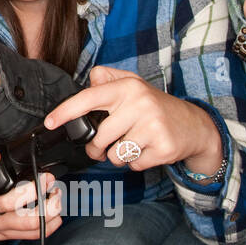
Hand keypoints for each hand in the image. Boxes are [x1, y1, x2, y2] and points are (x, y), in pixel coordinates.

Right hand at [0, 148, 62, 244]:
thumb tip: (25, 158)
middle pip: (9, 202)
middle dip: (34, 190)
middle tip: (46, 178)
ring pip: (26, 221)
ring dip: (48, 208)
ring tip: (56, 195)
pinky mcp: (8, 234)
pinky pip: (32, 234)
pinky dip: (50, 224)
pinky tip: (56, 215)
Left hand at [45, 66, 221, 177]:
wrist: (195, 125)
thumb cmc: (156, 106)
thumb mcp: (134, 84)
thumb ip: (108, 79)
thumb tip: (89, 79)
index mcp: (127, 88)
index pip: (88, 98)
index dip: (65, 111)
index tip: (50, 121)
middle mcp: (140, 104)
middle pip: (99, 136)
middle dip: (97, 147)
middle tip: (105, 144)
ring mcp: (152, 127)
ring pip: (114, 154)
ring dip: (117, 156)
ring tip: (130, 145)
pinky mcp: (163, 147)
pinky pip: (133, 165)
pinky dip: (135, 163)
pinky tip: (146, 150)